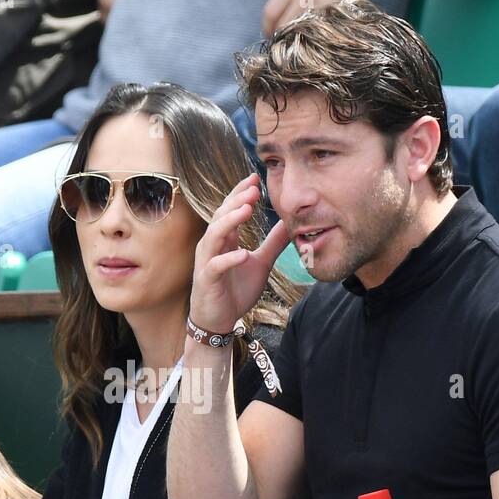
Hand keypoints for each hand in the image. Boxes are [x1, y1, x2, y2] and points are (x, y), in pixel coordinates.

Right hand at [189, 173, 292, 333]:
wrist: (218, 320)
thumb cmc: (235, 290)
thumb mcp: (261, 263)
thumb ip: (274, 243)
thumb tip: (291, 224)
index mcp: (225, 240)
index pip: (230, 209)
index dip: (240, 193)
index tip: (255, 178)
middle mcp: (212, 246)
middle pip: (221, 216)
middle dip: (236, 201)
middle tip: (253, 188)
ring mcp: (207, 262)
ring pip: (214, 235)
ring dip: (230, 222)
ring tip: (246, 210)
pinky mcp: (207, 280)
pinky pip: (216, 266)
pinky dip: (229, 259)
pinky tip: (243, 254)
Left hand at [262, 0, 372, 35]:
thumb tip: (278, 17)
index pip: (270, 13)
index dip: (267, 28)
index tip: (270, 35)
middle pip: (281, 27)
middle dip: (280, 38)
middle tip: (282, 45)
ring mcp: (318, 9)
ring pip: (297, 34)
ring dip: (295, 41)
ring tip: (297, 45)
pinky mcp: (332, 17)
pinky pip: (316, 35)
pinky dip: (313, 40)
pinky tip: (314, 41)